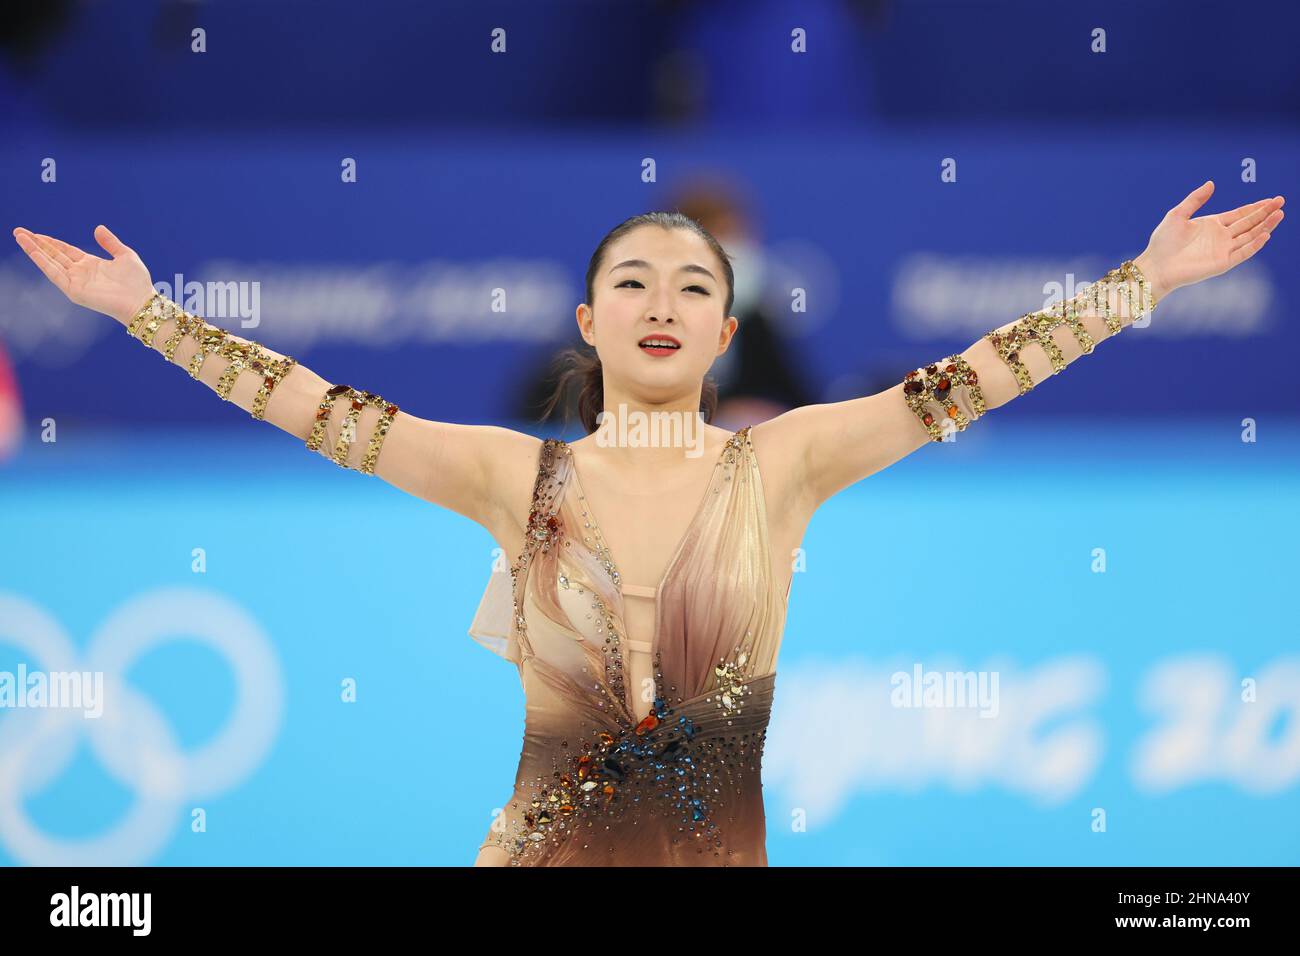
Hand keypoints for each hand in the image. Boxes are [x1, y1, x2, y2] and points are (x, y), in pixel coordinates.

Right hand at [11, 225, 155, 324]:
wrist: (141, 300)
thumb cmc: (137, 282)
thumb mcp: (125, 255)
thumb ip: (110, 242)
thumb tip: (98, 228)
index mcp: (91, 264)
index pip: (65, 250)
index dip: (50, 241)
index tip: (35, 233)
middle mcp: (80, 273)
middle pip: (53, 255)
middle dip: (36, 243)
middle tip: (18, 231)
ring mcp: (76, 282)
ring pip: (50, 263)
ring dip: (34, 250)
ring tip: (20, 237)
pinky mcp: (75, 291)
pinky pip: (55, 275)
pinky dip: (43, 263)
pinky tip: (33, 251)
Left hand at [1133, 182, 1284, 301]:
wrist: (1156, 265)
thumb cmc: (1162, 241)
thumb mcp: (1178, 214)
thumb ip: (1195, 199)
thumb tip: (1211, 183)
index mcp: (1212, 225)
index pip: (1240, 214)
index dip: (1256, 207)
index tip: (1271, 199)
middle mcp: (1221, 237)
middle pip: (1249, 223)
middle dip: (1265, 213)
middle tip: (1281, 202)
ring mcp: (1223, 250)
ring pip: (1250, 236)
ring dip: (1265, 226)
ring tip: (1279, 214)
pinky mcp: (1222, 263)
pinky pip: (1243, 253)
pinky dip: (1254, 244)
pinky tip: (1264, 234)